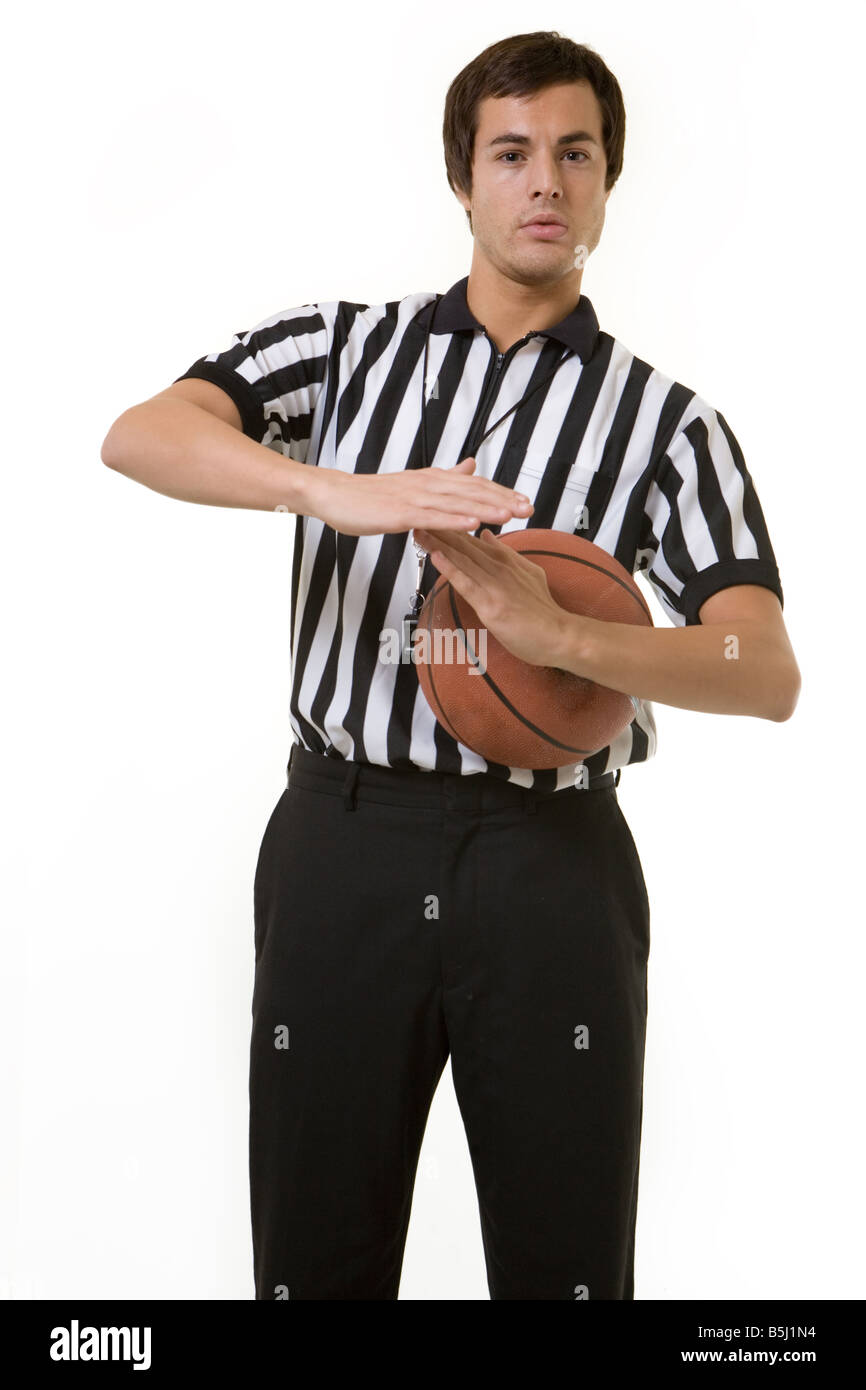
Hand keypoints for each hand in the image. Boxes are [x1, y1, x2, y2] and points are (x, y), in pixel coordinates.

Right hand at [303, 456, 532, 536]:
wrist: (337, 495)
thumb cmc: (373, 495)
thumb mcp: (415, 483)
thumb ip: (445, 477)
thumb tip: (471, 466)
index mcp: (433, 479)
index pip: (475, 485)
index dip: (502, 492)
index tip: (527, 501)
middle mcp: (428, 485)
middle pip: (472, 492)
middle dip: (503, 500)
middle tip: (530, 508)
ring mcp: (415, 499)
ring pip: (457, 504)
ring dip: (485, 509)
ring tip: (511, 515)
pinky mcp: (401, 513)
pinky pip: (433, 518)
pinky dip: (454, 521)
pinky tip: (472, 525)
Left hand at [413, 525, 576, 667]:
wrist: (559, 635)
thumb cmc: (543, 610)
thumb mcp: (528, 572)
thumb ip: (505, 553)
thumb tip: (487, 535)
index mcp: (505, 560)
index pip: (472, 538)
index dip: (450, 525)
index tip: (432, 513)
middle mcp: (498, 568)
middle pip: (463, 544)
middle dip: (438, 528)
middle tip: (416, 512)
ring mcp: (495, 585)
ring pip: (462, 560)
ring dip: (438, 544)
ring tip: (418, 529)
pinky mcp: (492, 605)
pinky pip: (467, 584)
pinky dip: (451, 569)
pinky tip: (435, 557)